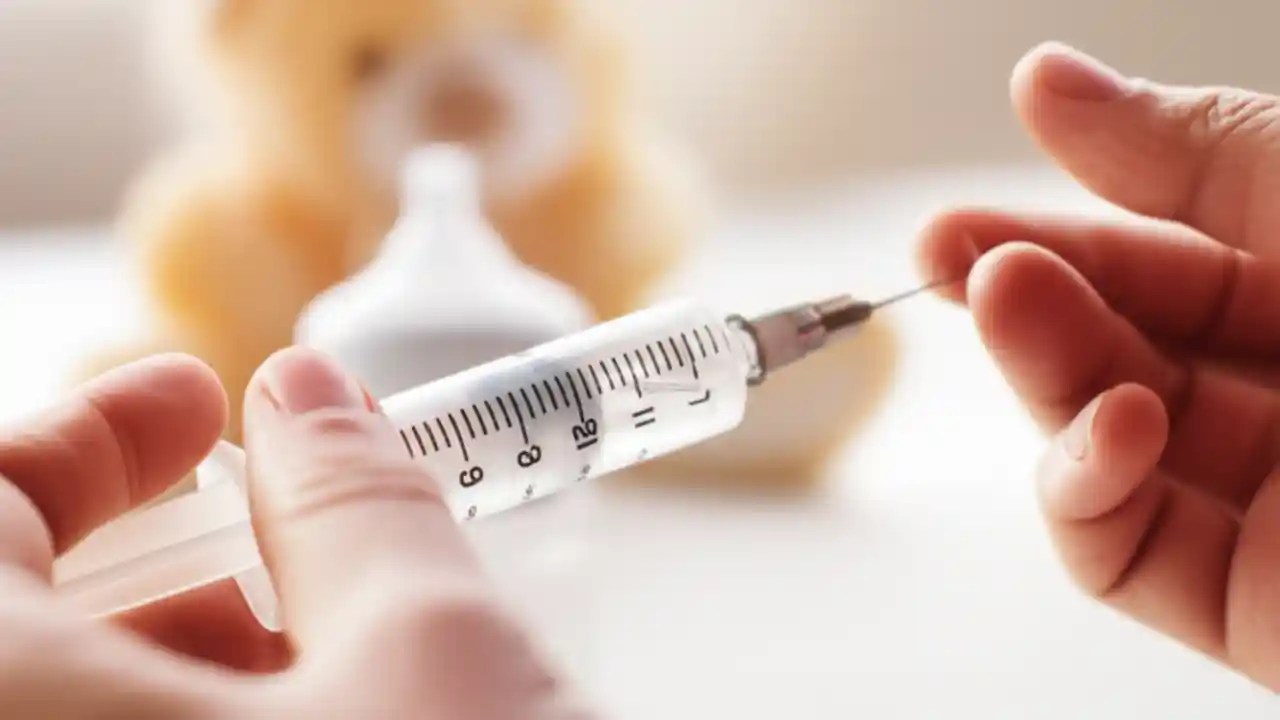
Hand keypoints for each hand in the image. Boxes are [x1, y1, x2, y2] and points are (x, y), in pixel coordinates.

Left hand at [0, 351, 592, 717]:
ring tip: (349, 649)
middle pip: (25, 630)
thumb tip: (312, 398)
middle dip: (170, 556)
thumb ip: (351, 499)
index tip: (193, 402)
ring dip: (204, 654)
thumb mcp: (429, 650)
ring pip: (89, 713)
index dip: (79, 439)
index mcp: (26, 712)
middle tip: (298, 530)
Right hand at [920, 42, 1279, 690]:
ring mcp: (1278, 506)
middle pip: (1129, 338)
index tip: (979, 186)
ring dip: (1039, 368)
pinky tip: (1112, 426)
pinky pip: (1117, 546)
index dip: (1071, 212)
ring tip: (1003, 298)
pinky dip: (1083, 483)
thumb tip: (1053, 85)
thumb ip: (1203, 151)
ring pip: (1103, 433)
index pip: (1184, 247)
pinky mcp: (1249, 606)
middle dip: (1031, 289)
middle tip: (954, 252)